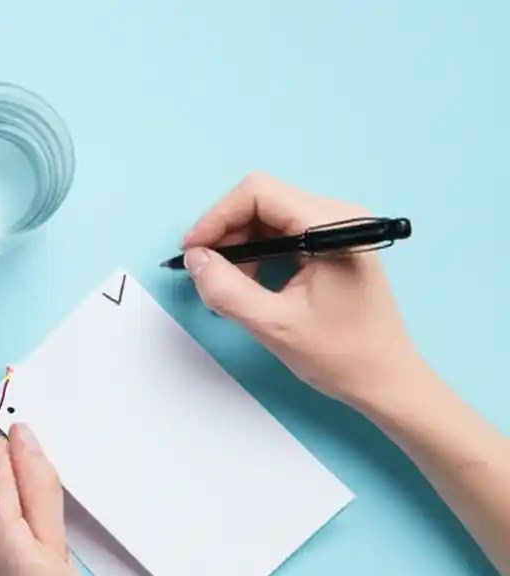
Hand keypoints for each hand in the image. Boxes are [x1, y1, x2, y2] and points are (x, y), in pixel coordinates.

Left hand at [0, 423, 115, 575]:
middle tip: (15, 412)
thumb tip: (25, 445)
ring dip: (17, 472)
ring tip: (29, 441)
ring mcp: (4, 565)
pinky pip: (17, 524)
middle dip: (7, 452)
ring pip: (7, 504)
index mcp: (2, 540)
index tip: (7, 405)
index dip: (2, 440)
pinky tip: (39, 493)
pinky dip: (25, 499)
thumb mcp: (57, 554)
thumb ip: (41, 497)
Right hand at [180, 172, 423, 410]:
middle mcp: (336, 215)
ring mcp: (335, 229)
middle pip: (261, 201)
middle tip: (206, 275)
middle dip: (225, 234)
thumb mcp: (275, 325)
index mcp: (331, 225)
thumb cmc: (341, 355)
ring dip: (238, 247)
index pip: (258, 193)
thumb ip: (227, 290)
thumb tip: (194, 259)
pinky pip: (281, 234)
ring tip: (230, 287)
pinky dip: (255, 254)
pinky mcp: (331, 244)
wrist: (386, 379)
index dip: (216, 217)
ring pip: (267, 217)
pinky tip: (250, 285)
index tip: (192, 253)